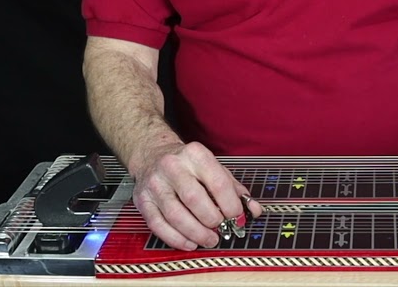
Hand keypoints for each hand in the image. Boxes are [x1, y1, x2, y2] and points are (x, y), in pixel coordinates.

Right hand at [128, 140, 263, 250]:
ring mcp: (155, 183)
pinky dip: (176, 239)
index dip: (230, 205)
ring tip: (209, 240)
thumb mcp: (214, 169)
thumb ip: (235, 190)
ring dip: (196, 233)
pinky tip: (190, 242)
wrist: (153, 155)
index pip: (217, 182)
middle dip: (212, 221)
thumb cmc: (188, 165)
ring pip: (175, 215)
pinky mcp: (142, 200)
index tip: (237, 218)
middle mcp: (173, 166)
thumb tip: (254, 211)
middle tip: (221, 230)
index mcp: (195, 154)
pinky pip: (158, 225)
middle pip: (195, 199)